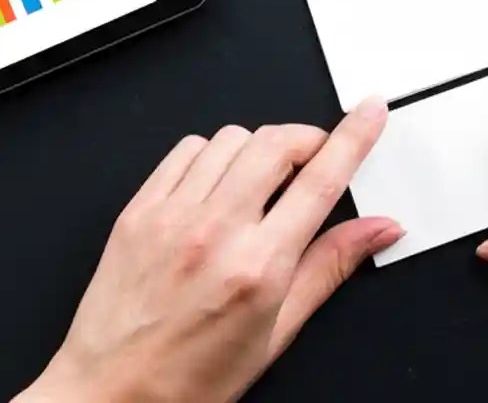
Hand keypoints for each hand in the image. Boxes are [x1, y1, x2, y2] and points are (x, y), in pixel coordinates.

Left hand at [15, 100, 401, 402]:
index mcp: (258, 267)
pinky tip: (216, 184)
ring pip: (232, 138)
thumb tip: (378, 230)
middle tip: (315, 159)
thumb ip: (330, 267)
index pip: (321, 180)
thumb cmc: (190, 378)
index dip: (353, 137)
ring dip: (259, 148)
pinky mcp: (138, 211)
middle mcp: (214, 233)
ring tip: (262, 181)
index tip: (369, 112)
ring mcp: (171, 216)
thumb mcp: (277, 331)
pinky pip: (184, 150)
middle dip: (307, 139)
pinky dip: (211, 154)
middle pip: (277, 143)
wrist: (109, 394)